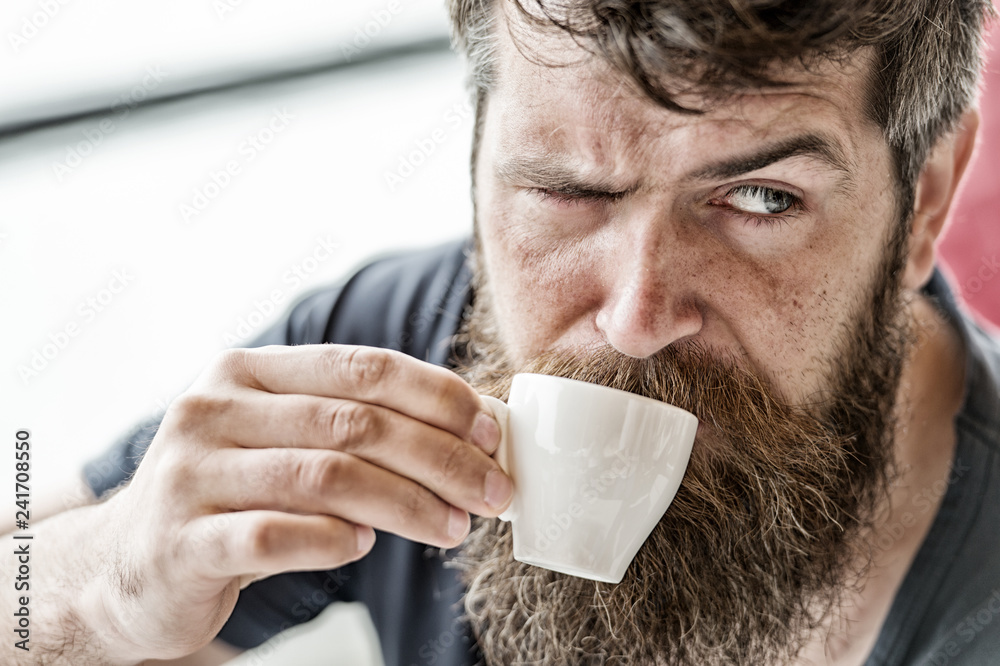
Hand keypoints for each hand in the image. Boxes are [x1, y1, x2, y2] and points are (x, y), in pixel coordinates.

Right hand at [93, 344, 509, 660]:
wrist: (127, 565)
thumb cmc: (232, 497)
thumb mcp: (283, 444)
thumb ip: (353, 429)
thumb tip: (468, 431)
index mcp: (249, 372)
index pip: (363, 367)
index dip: (438, 396)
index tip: (492, 430)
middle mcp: (215, 409)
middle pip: (355, 423)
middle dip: (441, 457)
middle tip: (492, 491)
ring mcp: (191, 473)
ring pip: (327, 477)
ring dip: (408, 505)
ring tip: (453, 526)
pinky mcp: (182, 539)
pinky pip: (278, 535)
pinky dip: (335, 540)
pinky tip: (364, 546)